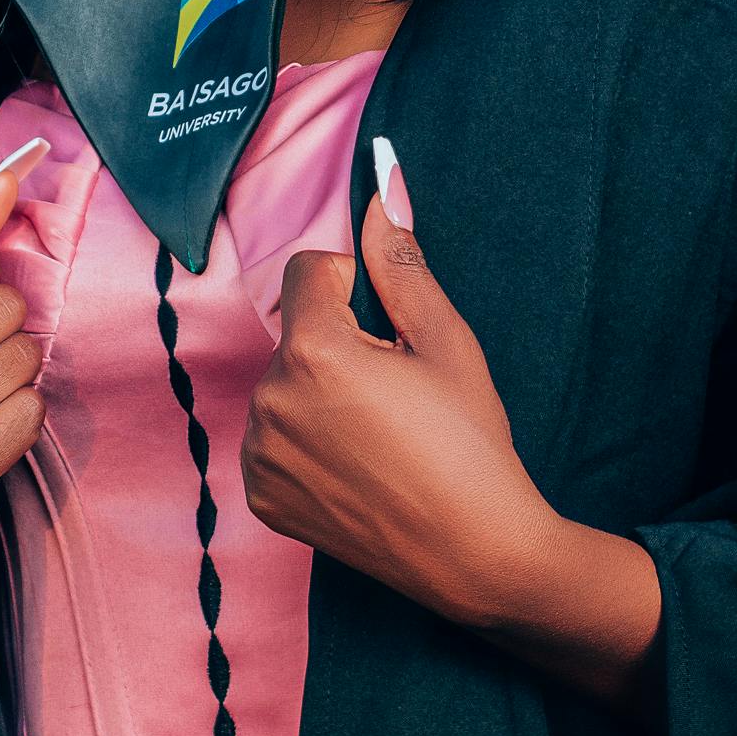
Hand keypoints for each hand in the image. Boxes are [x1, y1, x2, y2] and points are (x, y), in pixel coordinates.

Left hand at [241, 151, 554, 627]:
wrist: (476, 554)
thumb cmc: (470, 442)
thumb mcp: (445, 342)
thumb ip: (400, 261)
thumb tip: (382, 181)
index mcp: (313, 351)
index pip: (308, 272)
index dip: (355, 290)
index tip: (392, 335)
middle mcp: (269, 400)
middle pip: (297, 333)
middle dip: (340, 346)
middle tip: (398, 397)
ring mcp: (260, 454)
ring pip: (284, 386)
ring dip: (320, 394)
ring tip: (381, 437)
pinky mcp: (261, 496)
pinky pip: (274, 439)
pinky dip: (306, 443)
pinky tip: (357, 469)